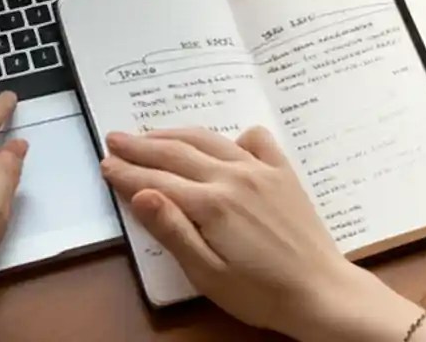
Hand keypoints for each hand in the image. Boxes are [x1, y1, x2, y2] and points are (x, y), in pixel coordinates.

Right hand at [100, 127, 396, 338]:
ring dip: (176, 134)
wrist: (320, 292)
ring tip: (151, 133)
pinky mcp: (283, 173)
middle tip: (115, 138)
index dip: (127, 173)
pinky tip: (226, 141)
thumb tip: (141, 193)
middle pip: (177, 153)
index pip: (157, 181)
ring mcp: (261, 170)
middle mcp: (234, 177)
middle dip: (142, 146)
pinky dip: (235, 135)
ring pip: (210, 140)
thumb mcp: (207, 274)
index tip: (105, 163)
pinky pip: (256, 140)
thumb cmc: (259, 293)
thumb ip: (172, 231)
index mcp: (211, 204)